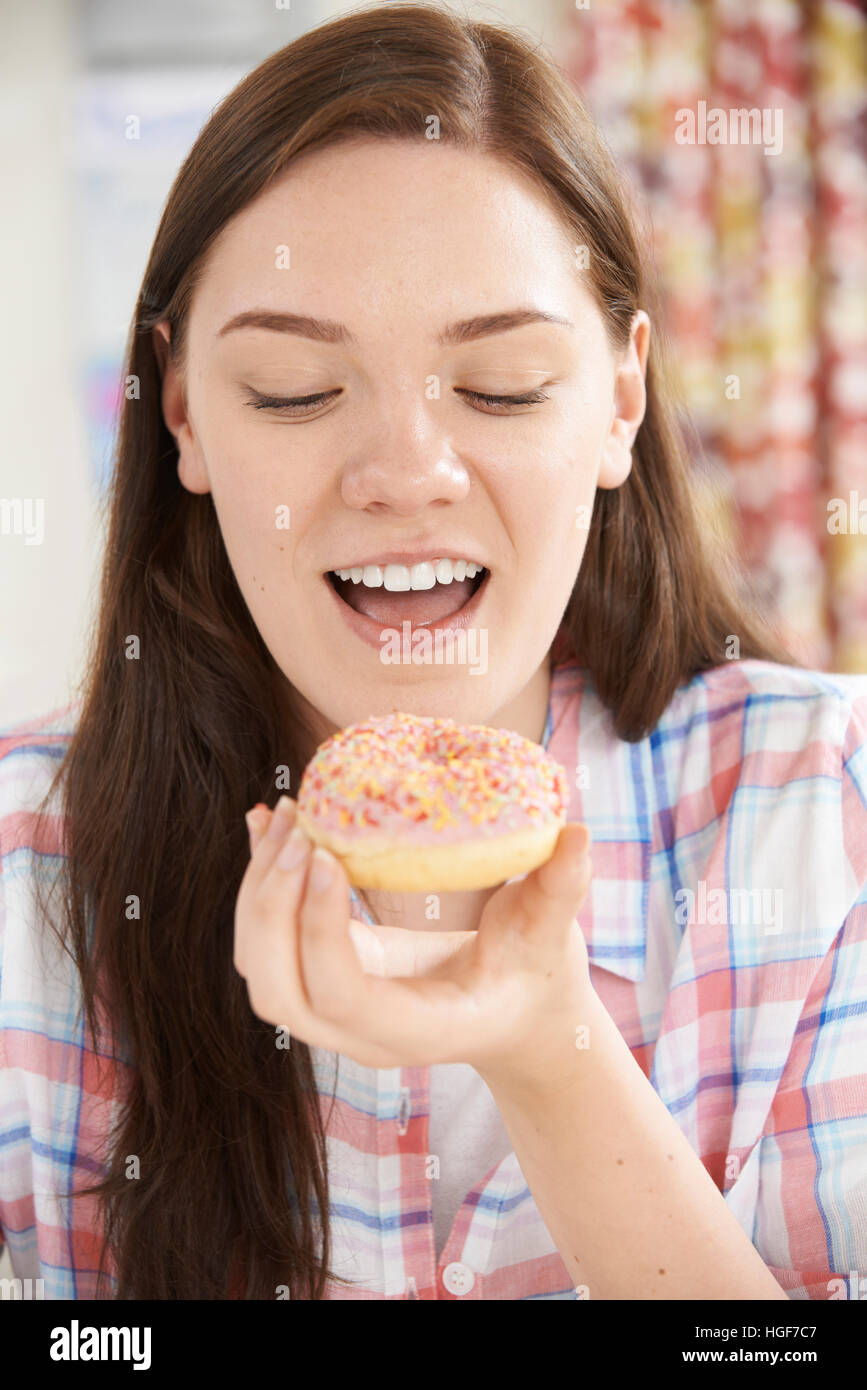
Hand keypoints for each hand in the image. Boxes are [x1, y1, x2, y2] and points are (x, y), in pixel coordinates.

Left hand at [234, 795, 593, 1079]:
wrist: (517, 1015)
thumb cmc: (536, 976)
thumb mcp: (554, 935)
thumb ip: (561, 888)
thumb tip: (578, 834)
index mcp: (417, 1029)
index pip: (342, 993)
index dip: (320, 929)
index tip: (328, 854)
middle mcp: (361, 1033)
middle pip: (278, 991)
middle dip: (273, 907)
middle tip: (299, 829)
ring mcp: (334, 1014)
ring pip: (259, 969)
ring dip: (257, 893)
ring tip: (283, 817)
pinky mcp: (320, 979)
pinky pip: (265, 943)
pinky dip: (258, 885)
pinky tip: (266, 825)